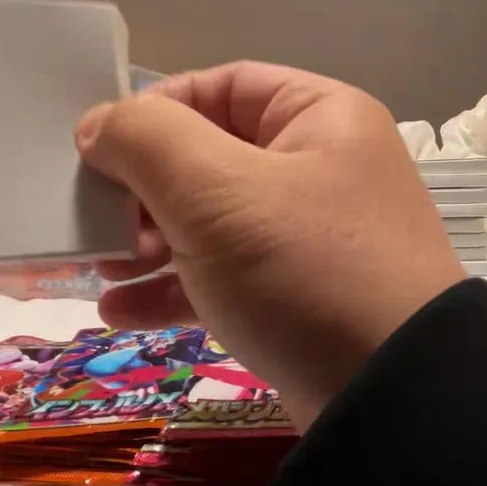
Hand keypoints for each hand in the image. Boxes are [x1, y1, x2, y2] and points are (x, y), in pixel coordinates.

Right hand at [75, 62, 464, 428]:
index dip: (151, 113)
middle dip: (140, 192)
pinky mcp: (299, 302)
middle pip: (206, 158)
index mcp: (320, 118)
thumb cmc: (306, 271)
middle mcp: (321, 169)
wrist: (392, 397)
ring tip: (99, 271)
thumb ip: (147, 141)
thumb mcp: (218, 191)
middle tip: (94, 226)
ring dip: (145, 244)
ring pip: (209, 224)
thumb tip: (101, 126)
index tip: (94, 154)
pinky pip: (223, 280)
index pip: (219, 87)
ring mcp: (311, 240)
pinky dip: (172, 290)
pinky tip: (122, 311)